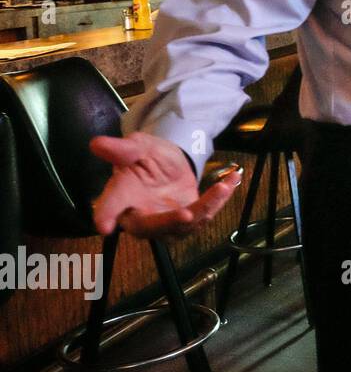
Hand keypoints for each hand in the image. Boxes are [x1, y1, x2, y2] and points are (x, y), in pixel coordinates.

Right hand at [91, 132, 241, 237]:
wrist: (170, 162)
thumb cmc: (146, 156)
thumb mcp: (137, 146)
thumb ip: (121, 149)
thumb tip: (96, 143)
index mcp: (121, 196)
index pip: (108, 207)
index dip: (104, 216)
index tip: (103, 226)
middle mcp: (140, 215)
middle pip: (150, 227)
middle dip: (168, 223)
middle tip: (186, 214)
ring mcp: (165, 223)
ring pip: (184, 225)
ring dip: (205, 208)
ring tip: (222, 187)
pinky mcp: (187, 221)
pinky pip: (204, 216)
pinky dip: (219, 199)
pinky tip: (232, 180)